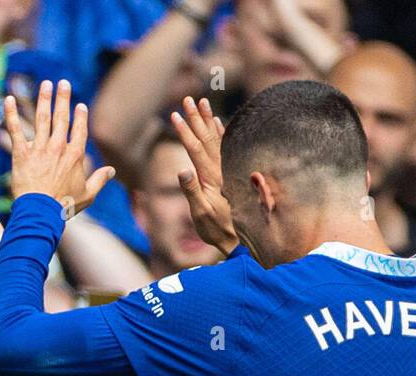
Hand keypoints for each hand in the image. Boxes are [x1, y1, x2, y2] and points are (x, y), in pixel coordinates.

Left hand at [5, 79, 113, 216]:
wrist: (41, 212)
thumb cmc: (64, 206)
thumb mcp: (87, 195)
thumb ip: (99, 180)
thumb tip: (111, 171)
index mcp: (75, 156)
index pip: (79, 130)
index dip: (80, 116)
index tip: (80, 105)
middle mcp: (58, 147)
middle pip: (61, 118)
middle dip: (62, 98)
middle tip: (62, 83)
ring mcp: (39, 148)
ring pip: (42, 118)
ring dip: (44, 99)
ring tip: (45, 84)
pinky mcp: (21, 153)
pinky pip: (15, 129)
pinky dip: (11, 113)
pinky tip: (8, 98)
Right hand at [171, 96, 237, 255]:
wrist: (240, 237)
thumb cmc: (216, 228)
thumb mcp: (200, 214)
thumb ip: (191, 192)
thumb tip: (182, 171)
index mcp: (210, 177)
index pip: (195, 148)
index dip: (184, 131)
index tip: (174, 115)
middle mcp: (220, 168)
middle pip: (206, 137)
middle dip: (196, 117)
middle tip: (188, 99)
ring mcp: (227, 169)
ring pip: (217, 138)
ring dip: (208, 119)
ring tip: (203, 102)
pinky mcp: (231, 172)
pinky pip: (226, 147)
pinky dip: (222, 132)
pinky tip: (219, 122)